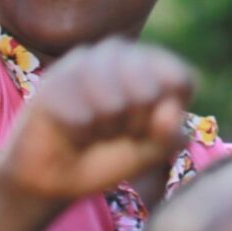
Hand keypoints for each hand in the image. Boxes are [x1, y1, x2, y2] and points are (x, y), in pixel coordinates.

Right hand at [0, 38, 191, 206]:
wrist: (54, 176)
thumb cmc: (106, 156)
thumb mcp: (148, 152)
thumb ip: (167, 135)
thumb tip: (172, 113)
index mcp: (146, 65)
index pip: (179, 77)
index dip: (171, 114)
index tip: (152, 130)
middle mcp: (115, 53)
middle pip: (148, 91)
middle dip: (136, 124)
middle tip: (116, 132)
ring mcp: (81, 63)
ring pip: (115, 101)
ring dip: (106, 129)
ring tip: (92, 131)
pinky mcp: (52, 80)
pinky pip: (83, 114)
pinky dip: (81, 134)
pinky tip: (70, 132)